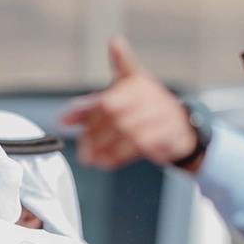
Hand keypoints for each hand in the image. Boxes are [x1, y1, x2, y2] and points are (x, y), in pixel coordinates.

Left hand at [61, 38, 197, 169]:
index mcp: (134, 81)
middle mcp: (149, 93)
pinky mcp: (170, 131)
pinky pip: (143, 145)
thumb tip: (62, 121)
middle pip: (113, 114)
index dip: (87, 114)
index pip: (105, 100)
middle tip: (83, 151)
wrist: (181, 124)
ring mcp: (161, 112)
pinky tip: (108, 163)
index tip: (66, 124)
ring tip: (93, 160)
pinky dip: (123, 155)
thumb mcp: (118, 101)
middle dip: (94, 135)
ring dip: (107, 149)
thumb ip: (89, 109)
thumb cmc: (144, 110)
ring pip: (128, 132)